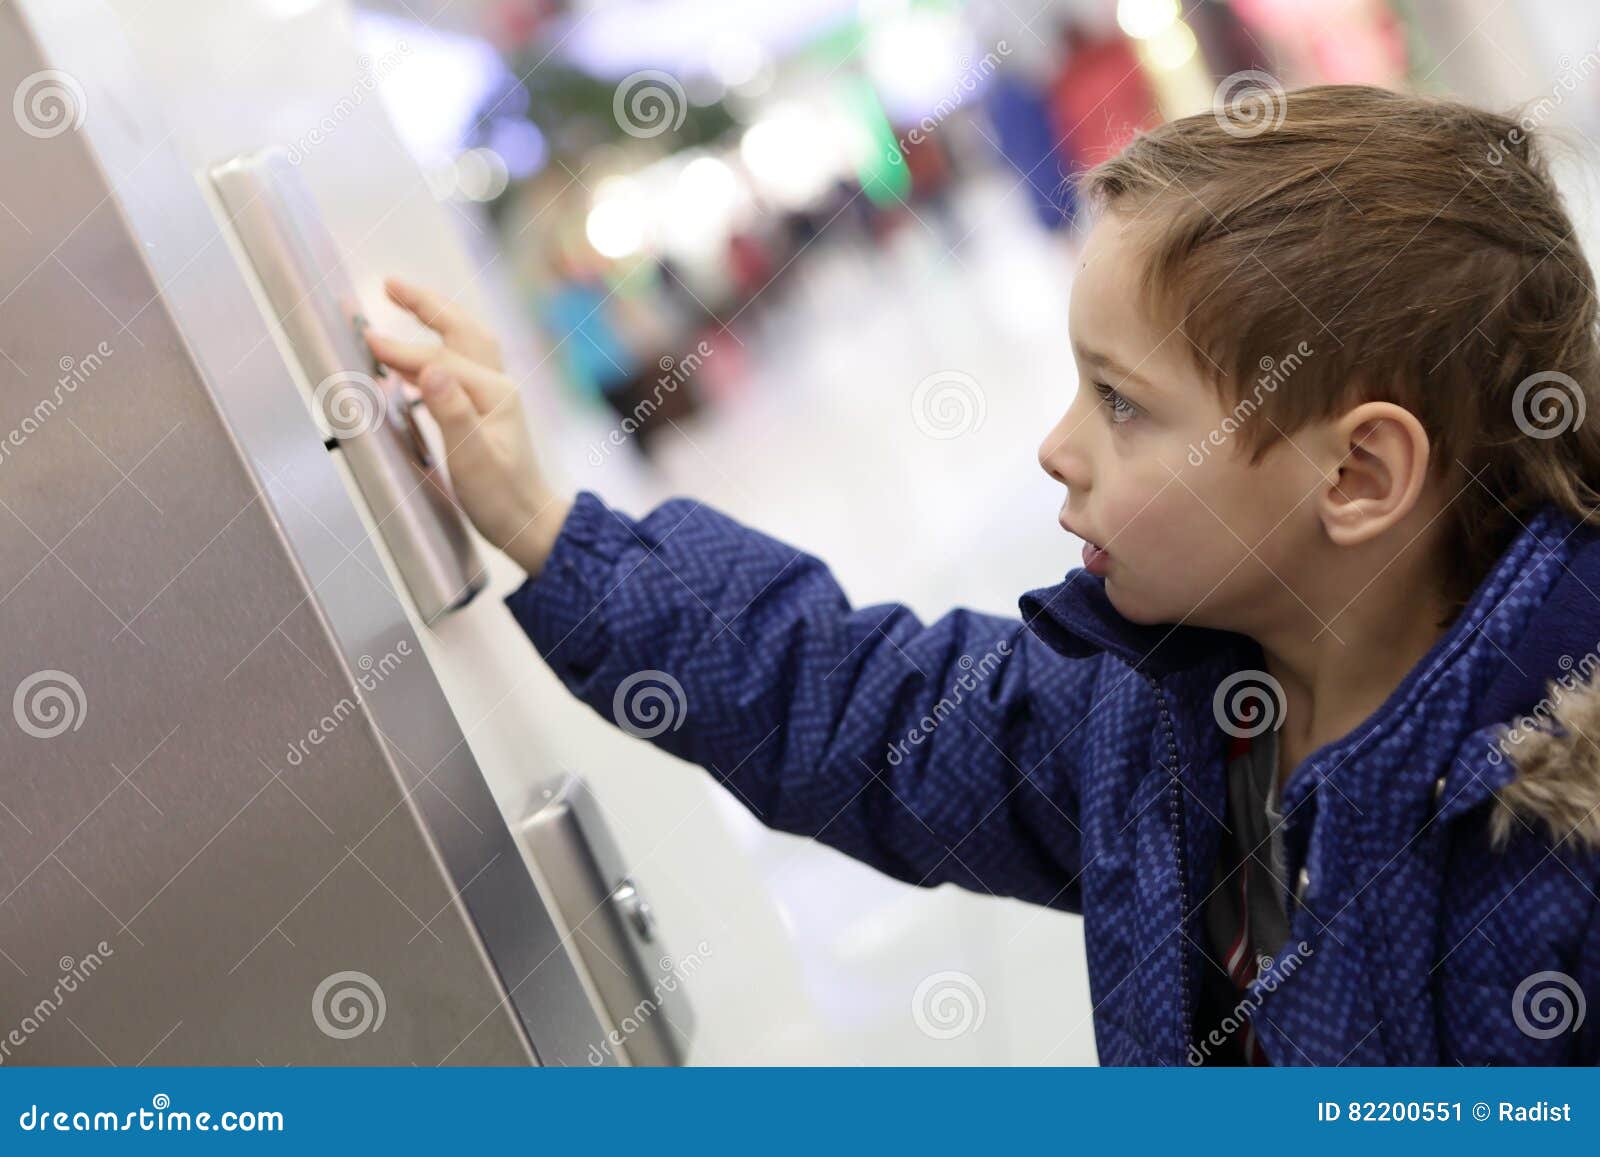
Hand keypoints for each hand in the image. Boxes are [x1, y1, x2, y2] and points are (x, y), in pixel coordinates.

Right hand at [364, 277, 571, 576]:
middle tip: (389, 284)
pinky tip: (412, 363)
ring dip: (434, 320)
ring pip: (464, 344)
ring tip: (401, 302)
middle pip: (461, 331)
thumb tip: (430, 368)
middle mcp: (498, 386)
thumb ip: (451, 411)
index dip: (402, 348)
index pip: (440, 358)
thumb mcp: (473, 458)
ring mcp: (494, 396)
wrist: (529, 522)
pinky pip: (459, 367)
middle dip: (427, 305)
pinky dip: (435, 352)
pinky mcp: (487, 410)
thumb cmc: (501, 496)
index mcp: (494, 393)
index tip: (366, 339)